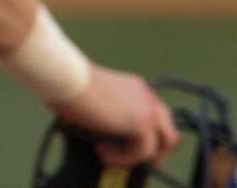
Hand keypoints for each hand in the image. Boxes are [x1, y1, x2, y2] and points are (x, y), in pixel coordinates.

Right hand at [51, 65, 178, 166]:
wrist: (68, 79)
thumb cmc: (68, 84)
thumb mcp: (88, 100)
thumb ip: (90, 114)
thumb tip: (68, 131)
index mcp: (134, 87)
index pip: (152, 113)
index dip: (140, 131)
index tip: (118, 141)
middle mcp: (145, 96)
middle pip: (168, 126)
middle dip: (158, 146)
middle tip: (140, 158)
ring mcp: (148, 109)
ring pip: (166, 141)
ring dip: (144, 155)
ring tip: (120, 159)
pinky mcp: (142, 123)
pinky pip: (144, 152)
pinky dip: (125, 158)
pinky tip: (105, 154)